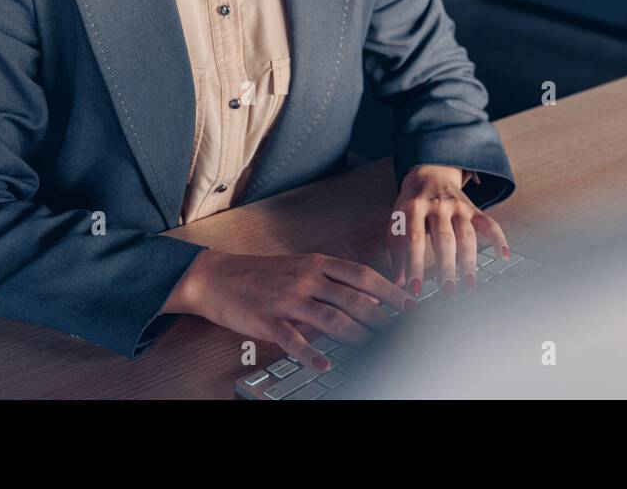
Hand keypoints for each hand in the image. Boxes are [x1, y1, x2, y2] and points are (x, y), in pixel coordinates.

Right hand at [164, 249, 413, 368]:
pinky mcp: (269, 320)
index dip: (389, 290)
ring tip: (376, 348)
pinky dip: (312, 353)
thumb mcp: (300, 266)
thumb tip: (367, 295)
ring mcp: (288, 299)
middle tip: (400, 332)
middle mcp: (307, 278)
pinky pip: (295, 339)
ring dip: (358, 336)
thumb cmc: (262, 273)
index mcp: (317, 263)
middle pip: (353, 299)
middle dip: (382, 317)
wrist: (217, 277)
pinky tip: (326, 363)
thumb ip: (332, 279)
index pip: (362, 275)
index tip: (408, 304)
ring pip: (332, 319)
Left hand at [388, 164, 508, 297]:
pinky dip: (499, 238)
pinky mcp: (473, 208)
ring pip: (466, 235)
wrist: (429, 173)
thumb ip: (397, 250)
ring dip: (468, 262)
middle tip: (448, 292)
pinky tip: (503, 256)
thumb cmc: (410, 205)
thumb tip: (399, 283)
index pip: (414, 239)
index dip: (415, 265)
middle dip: (446, 267)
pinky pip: (489, 223)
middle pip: (444, 239)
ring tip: (469, 286)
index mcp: (413, 208)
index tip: (415, 289)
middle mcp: (437, 205)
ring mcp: (458, 206)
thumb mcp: (397, 221)